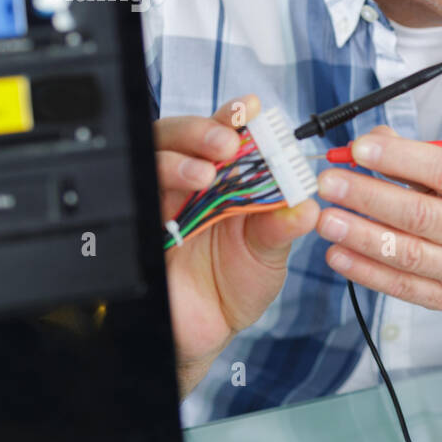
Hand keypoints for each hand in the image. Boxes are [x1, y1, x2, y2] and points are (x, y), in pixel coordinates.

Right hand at [155, 94, 319, 396]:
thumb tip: (308, 205)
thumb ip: (282, 227)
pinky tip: (172, 208)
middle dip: (202, 131)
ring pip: (151, 162)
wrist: (210, 330)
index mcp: (227, 178)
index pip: (225, 132)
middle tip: (228, 143)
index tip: (251, 110)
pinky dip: (151, 198)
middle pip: (180, 137)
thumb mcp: (269, 253)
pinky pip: (133, 205)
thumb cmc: (239, 281)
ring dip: (177, 161)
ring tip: (204, 175)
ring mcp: (161, 205)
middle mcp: (191, 184)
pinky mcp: (140, 232)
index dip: (235, 116)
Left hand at [315, 125, 441, 311]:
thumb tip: (372, 140)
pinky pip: (402, 286)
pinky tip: (338, 254)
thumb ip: (420, 153)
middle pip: (420, 214)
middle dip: (367, 197)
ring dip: (360, 236)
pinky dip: (365, 272)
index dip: (398, 158)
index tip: (358, 148)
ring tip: (326, 219)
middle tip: (329, 184)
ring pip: (407, 253)